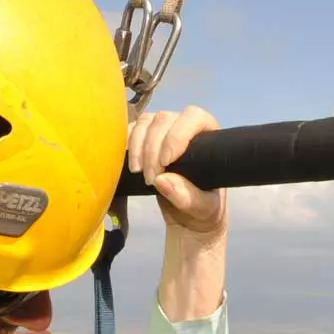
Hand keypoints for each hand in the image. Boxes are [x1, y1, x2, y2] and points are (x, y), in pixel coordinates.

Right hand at [129, 106, 225, 238]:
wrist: (187, 216)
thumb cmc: (202, 208)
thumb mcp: (201, 208)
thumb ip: (186, 197)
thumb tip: (161, 180)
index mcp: (207, 135)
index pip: (193, 117)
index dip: (176, 136)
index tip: (166, 162)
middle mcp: (185, 126)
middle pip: (163, 120)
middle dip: (152, 150)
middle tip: (150, 180)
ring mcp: (163, 130)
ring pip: (145, 122)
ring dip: (137, 148)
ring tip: (139, 174)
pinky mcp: (144, 137)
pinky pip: (131, 129)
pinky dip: (126, 145)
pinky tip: (130, 165)